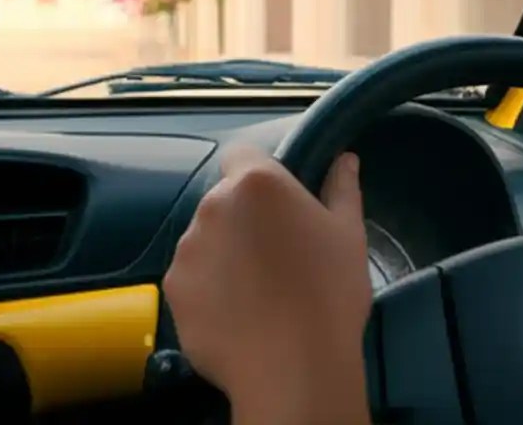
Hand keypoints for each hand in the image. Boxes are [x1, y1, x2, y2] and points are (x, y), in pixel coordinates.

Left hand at [163, 147, 371, 424]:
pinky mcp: (173, 290)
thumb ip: (342, 190)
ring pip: (206, 239)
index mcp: (257, 184)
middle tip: (279, 253)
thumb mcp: (349, 236)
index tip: (281, 204)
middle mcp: (213, 207)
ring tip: (259, 290)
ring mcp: (187, 250)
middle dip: (245, 218)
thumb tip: (345, 159)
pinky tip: (239, 314)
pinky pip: (193, 278)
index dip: (261, 174)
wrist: (293, 368)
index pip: (243, 154)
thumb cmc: (330, 293)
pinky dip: (209, 289)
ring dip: (225, 253)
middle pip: (225, 200)